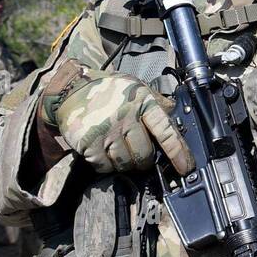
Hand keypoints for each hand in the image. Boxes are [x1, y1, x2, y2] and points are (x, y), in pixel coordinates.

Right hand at [46, 67, 193, 175]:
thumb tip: (178, 116)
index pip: (165, 132)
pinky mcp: (87, 143)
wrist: (71, 88)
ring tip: (121, 150)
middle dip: (145, 160)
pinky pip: (105, 166)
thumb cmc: (110, 90)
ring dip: (126, 163)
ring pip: (126, 163)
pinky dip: (107, 165)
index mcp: (143, 103)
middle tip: (140, 154)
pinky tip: (105, 152)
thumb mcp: (138, 88)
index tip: (185, 168)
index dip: (178, 153)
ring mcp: (105, 131)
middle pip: (145, 154)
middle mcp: (125, 117)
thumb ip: (159, 103)